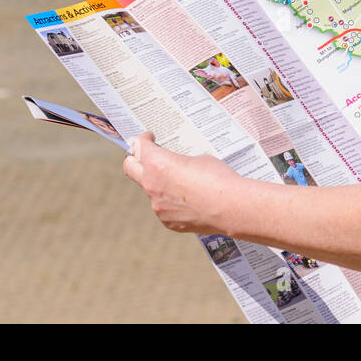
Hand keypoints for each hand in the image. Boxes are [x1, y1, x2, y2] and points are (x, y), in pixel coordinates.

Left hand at [122, 132, 241, 234]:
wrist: (230, 207)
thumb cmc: (217, 178)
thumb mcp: (198, 159)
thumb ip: (179, 162)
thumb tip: (177, 168)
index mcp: (158, 163)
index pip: (139, 146)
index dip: (144, 140)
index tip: (149, 138)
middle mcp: (151, 185)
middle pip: (130, 168)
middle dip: (136, 159)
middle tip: (146, 156)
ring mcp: (158, 206)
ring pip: (151, 191)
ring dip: (160, 184)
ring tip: (182, 184)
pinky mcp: (167, 222)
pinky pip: (164, 208)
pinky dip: (172, 203)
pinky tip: (190, 201)